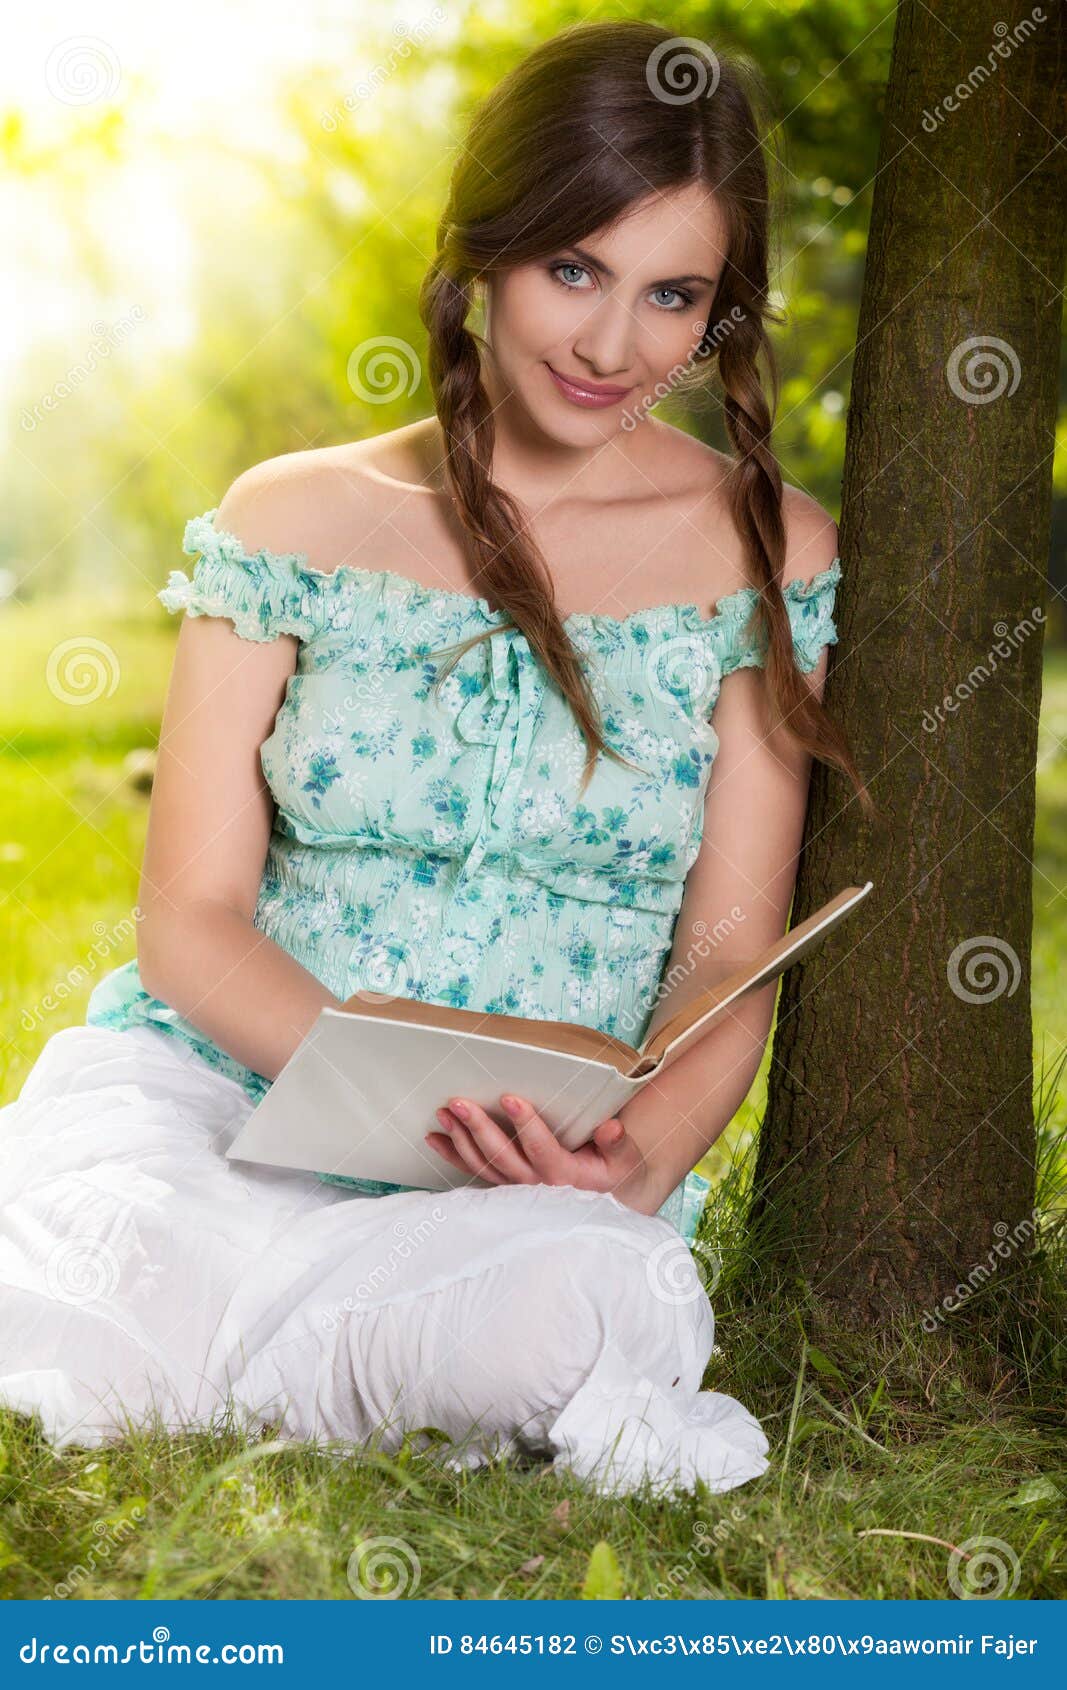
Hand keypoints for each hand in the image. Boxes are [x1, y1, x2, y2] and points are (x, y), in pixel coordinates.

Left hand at [425, 1092, 651, 1211]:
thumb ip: (617, 1143)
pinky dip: (454, 1155)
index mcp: (566, 1178)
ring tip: (444, 1113)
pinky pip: (476, 1172)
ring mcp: (517, 1189)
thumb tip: (611, 1127)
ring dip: (461, 1139)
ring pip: (484, 1165)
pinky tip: (435, 1138)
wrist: (608, 1201)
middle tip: (458, 1102)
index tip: (509, 1098)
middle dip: (478, 1128)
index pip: (541, 1149)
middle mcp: (537, 1187)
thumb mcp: (624, 1159)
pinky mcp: (505, 1187)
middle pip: (502, 1157)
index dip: (525, 1124)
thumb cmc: (615, 1173)